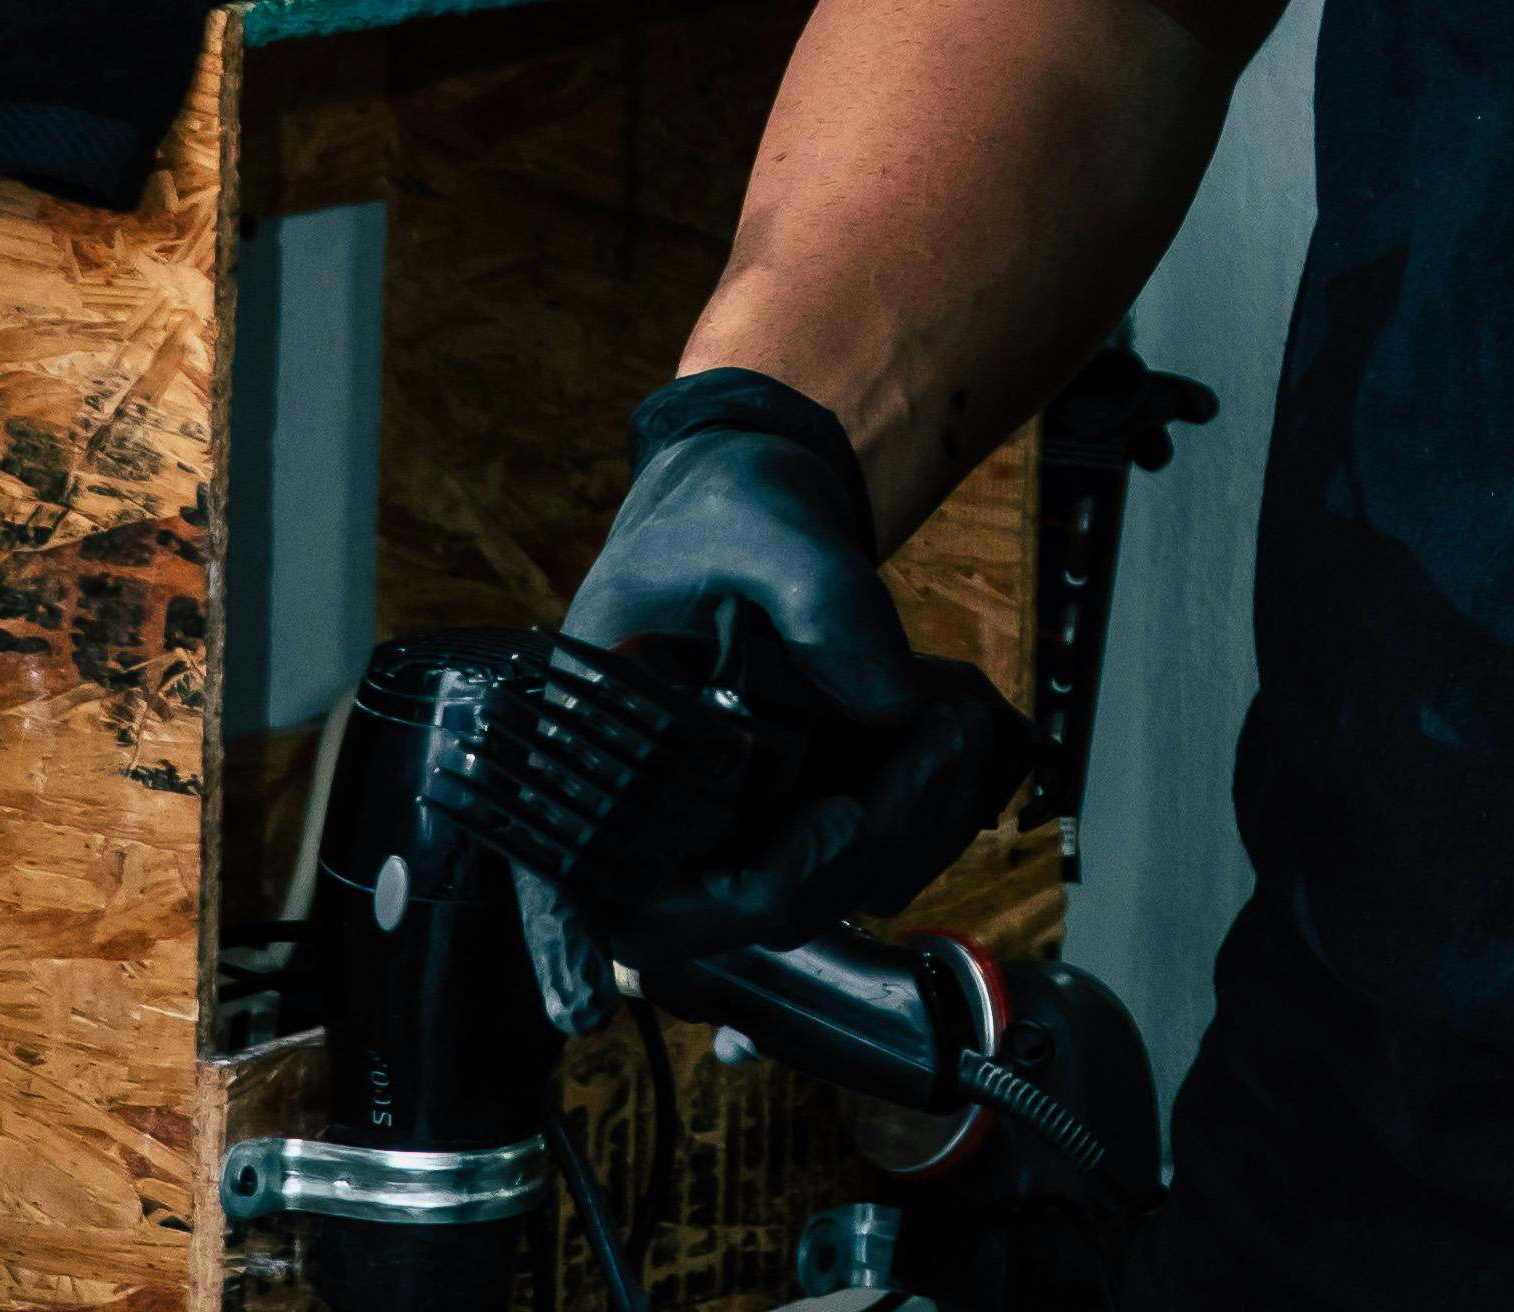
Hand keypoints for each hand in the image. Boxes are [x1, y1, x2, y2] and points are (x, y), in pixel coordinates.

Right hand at [559, 420, 1036, 959]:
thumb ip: (818, 594)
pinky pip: (860, 861)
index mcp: (594, 740)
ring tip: (960, 722)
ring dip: (905, 830)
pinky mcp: (793, 821)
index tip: (581, 1009)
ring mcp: (729, 826)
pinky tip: (959, 734)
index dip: (561, 941)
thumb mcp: (761, 518)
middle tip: (931, 755)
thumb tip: (885, 706)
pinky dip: (923, 815)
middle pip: (721, 901)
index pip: (553, 861)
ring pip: (809, 894)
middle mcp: (654, 808)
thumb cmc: (722, 509)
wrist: (757, 505)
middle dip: (836, 859)